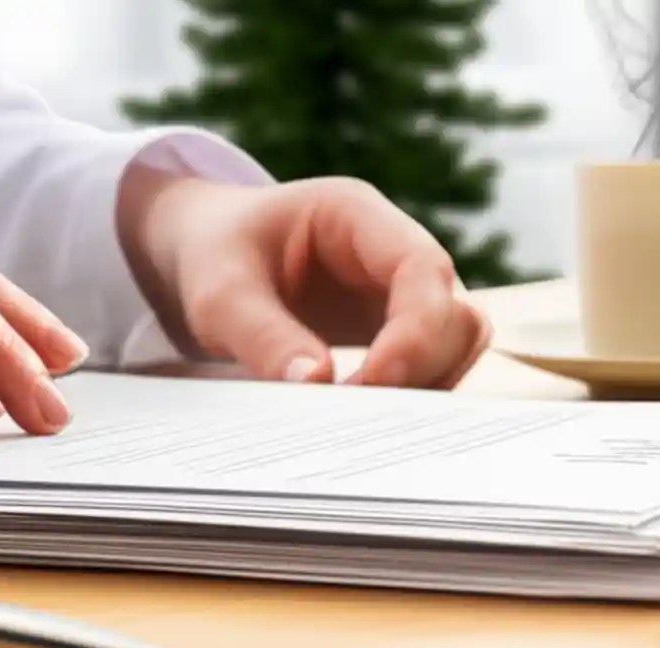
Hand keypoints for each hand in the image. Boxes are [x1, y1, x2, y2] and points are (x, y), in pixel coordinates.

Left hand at [119, 168, 490, 387]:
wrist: (203, 251)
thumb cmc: (213, 256)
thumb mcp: (218, 294)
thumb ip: (262, 335)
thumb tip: (317, 384)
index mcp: (356, 216)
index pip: (421, 266)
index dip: (415, 328)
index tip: (375, 381)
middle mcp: (392, 252)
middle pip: (454, 312)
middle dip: (421, 365)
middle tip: (361, 412)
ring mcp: (399, 294)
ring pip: (455, 344)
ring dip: (424, 386)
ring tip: (358, 419)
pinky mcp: (393, 333)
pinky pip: (428, 368)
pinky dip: (408, 397)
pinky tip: (360, 420)